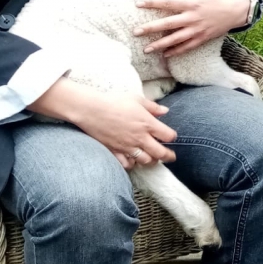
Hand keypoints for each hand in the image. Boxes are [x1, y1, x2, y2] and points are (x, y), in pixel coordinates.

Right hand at [30, 79, 176, 169]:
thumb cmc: (114, 101)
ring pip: (145, 160)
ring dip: (150, 160)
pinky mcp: (114, 151)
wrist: (90, 110)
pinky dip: (132, 164)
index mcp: (148, 124)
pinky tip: (133, 160)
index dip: (172, 137)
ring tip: (152, 158)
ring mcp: (127, 146)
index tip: (170, 136)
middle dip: (168, 156)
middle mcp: (140, 138)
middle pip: (160, 153)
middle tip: (170, 157)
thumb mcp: (137, 99)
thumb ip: (153, 107)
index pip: (169, 136)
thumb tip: (165, 111)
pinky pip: (127, 164)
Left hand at [135, 0, 248, 55]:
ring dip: (160, 44)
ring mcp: (198, 30)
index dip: (152, 3)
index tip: (138, 3)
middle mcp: (193, 18)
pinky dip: (177, 51)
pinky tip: (166, 55)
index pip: (168, 3)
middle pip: (168, 24)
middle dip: (151, 28)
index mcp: (192, 3)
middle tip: (135, 32)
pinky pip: (188, 46)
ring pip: (176, 39)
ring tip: (146, 49)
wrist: (239, 10)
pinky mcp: (203, 38)